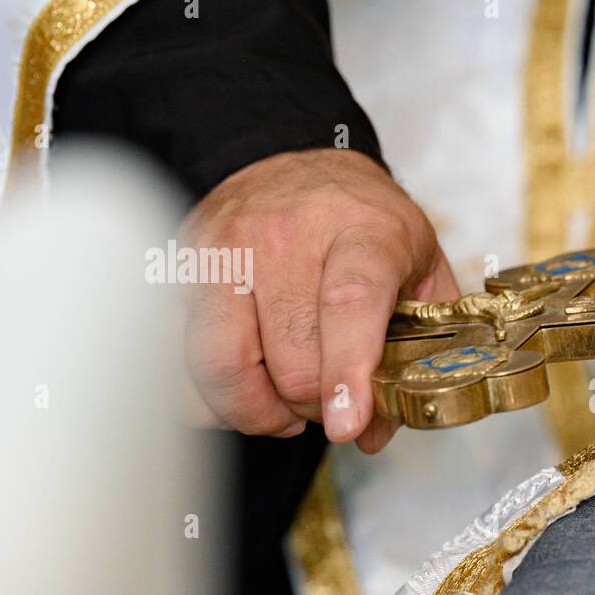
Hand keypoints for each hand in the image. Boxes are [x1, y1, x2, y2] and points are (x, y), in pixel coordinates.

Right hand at [181, 148, 459, 452]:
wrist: (292, 162)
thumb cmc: (361, 224)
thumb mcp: (420, 268)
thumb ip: (419, 349)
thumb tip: (376, 431)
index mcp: (361, 233)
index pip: (348, 305)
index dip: (346, 374)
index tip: (347, 423)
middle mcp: (285, 237)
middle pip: (288, 358)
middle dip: (312, 405)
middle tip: (327, 403)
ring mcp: (223, 253)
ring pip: (221, 364)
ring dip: (256, 410)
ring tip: (282, 407)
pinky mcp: (178, 272)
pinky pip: (174, 361)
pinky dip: (206, 398)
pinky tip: (240, 390)